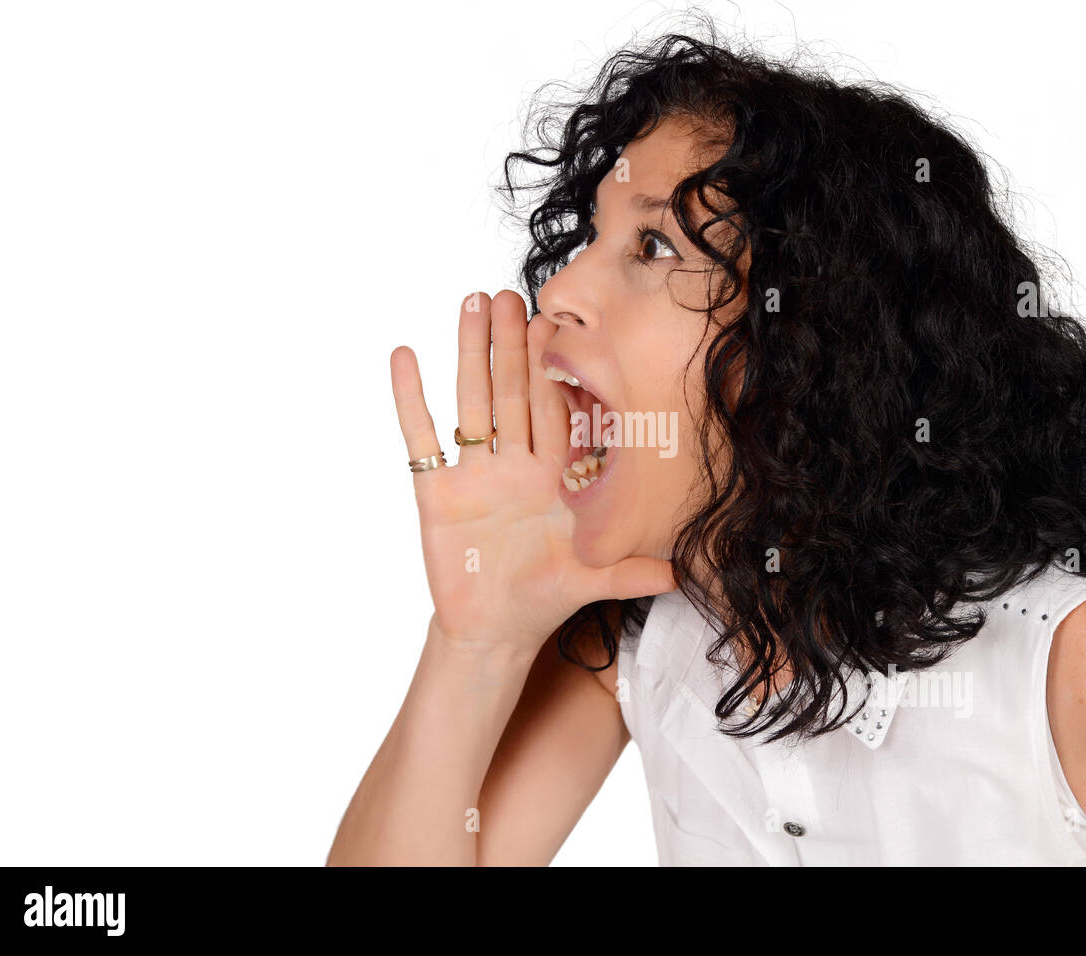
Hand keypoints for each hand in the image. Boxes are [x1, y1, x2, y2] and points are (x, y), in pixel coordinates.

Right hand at [389, 290, 674, 652]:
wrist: (494, 631)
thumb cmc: (544, 599)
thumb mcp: (591, 582)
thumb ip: (630, 574)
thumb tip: (680, 574)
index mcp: (553, 475)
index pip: (555, 412)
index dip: (553, 369)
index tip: (556, 324)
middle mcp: (514, 464)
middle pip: (513, 393)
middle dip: (512, 344)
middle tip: (511, 293)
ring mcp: (474, 474)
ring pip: (472, 401)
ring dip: (470, 353)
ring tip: (471, 302)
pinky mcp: (436, 491)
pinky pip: (421, 438)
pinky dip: (410, 399)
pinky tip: (404, 356)